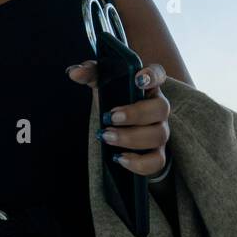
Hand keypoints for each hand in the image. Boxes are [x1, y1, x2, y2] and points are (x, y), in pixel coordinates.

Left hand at [66, 60, 170, 176]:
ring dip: (131, 138)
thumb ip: (89, 74)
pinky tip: (118, 158)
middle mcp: (158, 107)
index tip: (137, 79)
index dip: (152, 75)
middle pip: (161, 108)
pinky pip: (157, 162)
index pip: (158, 74)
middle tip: (110, 117)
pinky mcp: (157, 154)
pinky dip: (139, 163)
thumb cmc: (112, 100)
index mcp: (147, 85)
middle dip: (136, 114)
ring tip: (106, 137)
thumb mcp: (100, 84)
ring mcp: (160, 131)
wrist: (117, 128)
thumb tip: (74, 73)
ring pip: (159, 135)